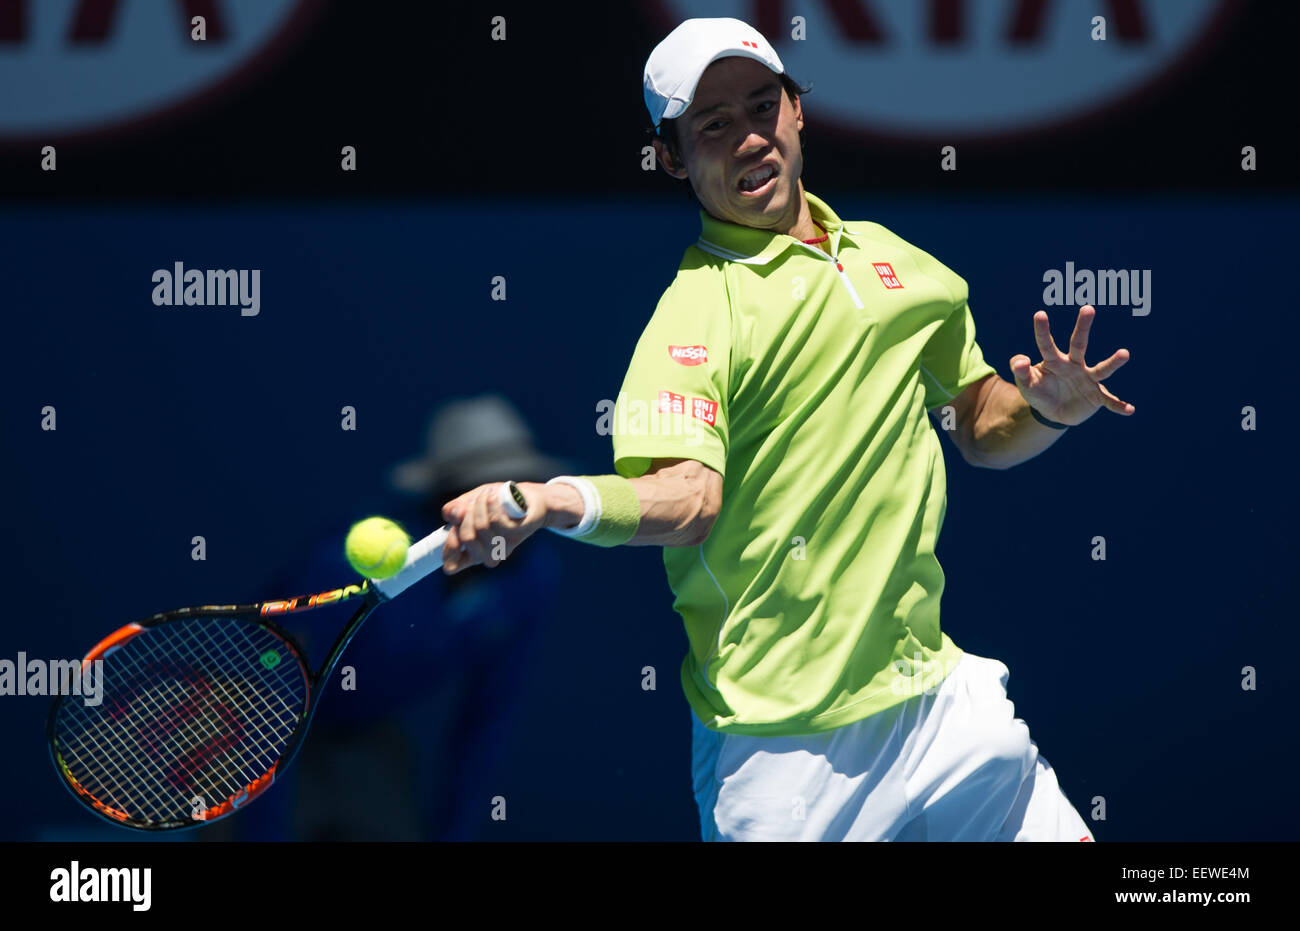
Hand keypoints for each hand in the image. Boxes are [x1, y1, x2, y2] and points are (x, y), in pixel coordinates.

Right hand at [439, 481, 546, 573]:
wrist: (527, 498)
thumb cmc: (495, 503)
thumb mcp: (469, 502)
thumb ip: (455, 509)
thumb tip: (453, 515)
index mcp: (471, 549)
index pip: (453, 564)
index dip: (448, 550)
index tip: (452, 529)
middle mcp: (485, 553)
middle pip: (467, 538)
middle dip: (467, 514)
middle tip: (474, 501)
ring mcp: (501, 547)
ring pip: (481, 528)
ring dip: (480, 506)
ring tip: (486, 496)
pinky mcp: (515, 536)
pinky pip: (497, 521)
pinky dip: (493, 504)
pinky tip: (496, 498)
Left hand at [1009, 306, 1133, 425]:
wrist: (1052, 412)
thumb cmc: (1039, 391)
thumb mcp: (1026, 384)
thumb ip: (1020, 371)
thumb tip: (1021, 361)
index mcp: (1054, 360)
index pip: (1046, 344)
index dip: (1042, 330)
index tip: (1039, 314)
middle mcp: (1074, 365)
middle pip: (1078, 344)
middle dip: (1082, 327)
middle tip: (1087, 308)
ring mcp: (1087, 380)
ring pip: (1101, 369)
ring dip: (1113, 362)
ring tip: (1125, 353)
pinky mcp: (1096, 397)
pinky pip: (1109, 401)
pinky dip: (1119, 406)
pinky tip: (1130, 409)